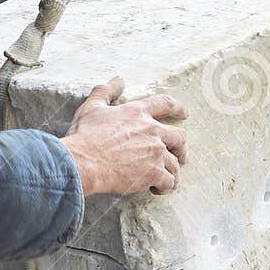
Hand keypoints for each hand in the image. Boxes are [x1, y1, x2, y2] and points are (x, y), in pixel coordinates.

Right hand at [61, 78, 188, 196]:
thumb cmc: (86, 135)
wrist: (84, 162)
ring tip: (167, 179)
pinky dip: (166, 186)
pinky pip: (169, 181)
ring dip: (173, 171)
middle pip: (180, 137)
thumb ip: (106, 91)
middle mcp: (152, 131)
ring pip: (175, 163)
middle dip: (182, 148)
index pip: (165, 104)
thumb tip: (118, 80)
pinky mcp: (154, 173)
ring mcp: (155, 152)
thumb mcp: (92, 107)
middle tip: (180, 156)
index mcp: (138, 113)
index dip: (178, 109)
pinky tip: (156, 189)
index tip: (184, 114)